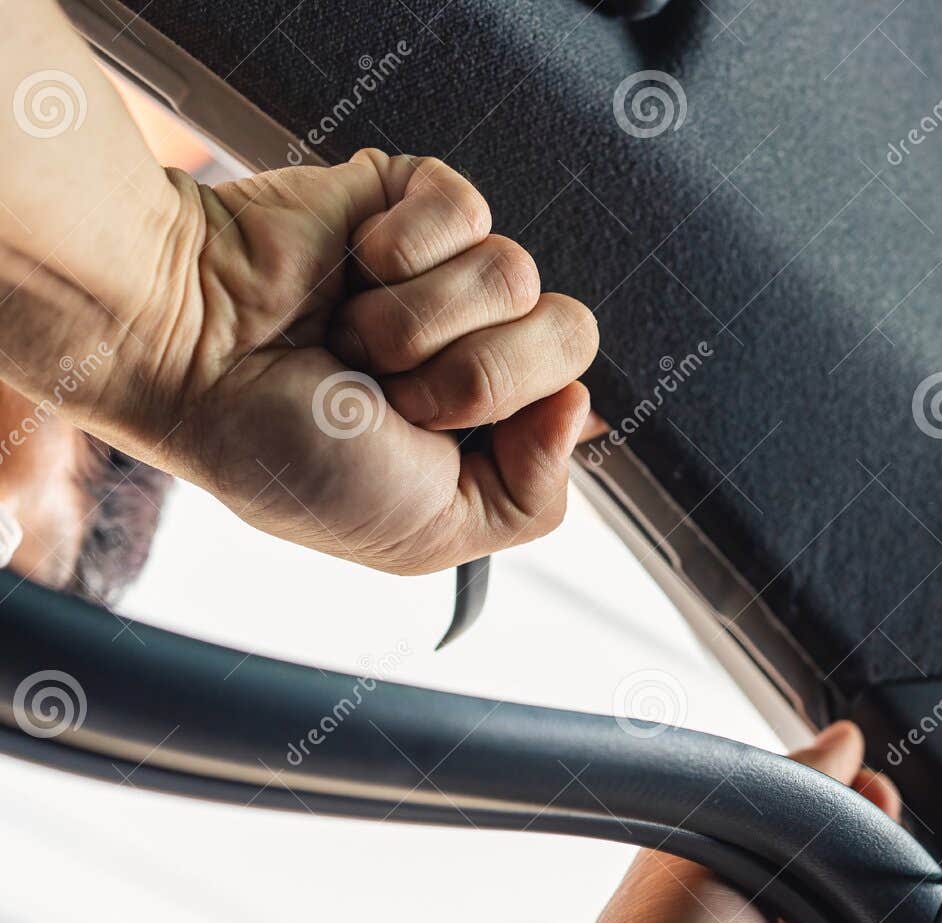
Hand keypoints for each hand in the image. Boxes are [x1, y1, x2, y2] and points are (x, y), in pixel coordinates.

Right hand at [104, 151, 597, 573]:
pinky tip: (347, 269)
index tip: (437, 436)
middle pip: (569, 333)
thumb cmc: (284, 454)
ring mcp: (449, 271)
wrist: (189, 360)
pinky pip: (469, 211)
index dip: (521, 420)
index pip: (579, 399)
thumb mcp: (426, 533)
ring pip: (517, 274)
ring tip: (349, 339)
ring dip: (416, 322)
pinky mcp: (414, 200)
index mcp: (492, 424)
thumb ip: (532, 499)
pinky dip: (396, 252)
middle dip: (471, 375)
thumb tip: (582, 406)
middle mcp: (479, 344)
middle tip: (386, 388)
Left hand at [535, 722, 901, 922]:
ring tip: (907, 894)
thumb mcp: (709, 853)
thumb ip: (781, 794)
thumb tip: (839, 741)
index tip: (873, 782)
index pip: (799, 830)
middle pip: (846, 884)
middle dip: (880, 852)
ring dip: (903, 920)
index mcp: (725, 889)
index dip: (841, 802)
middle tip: (893, 823)